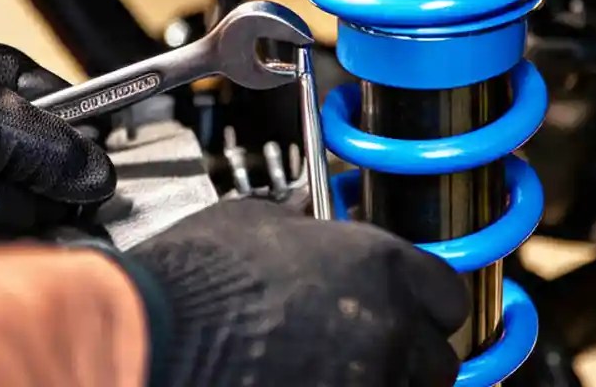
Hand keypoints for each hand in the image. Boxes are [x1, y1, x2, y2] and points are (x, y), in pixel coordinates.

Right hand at [112, 200, 468, 386]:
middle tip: (366, 352)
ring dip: (382, 384)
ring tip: (334, 375)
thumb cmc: (192, 280)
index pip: (447, 294)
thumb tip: (312, 232)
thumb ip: (309, 234)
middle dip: (409, 356)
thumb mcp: (256, 225)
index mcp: (379, 265)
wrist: (147, 337)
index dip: (425, 304)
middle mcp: (387, 328)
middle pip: (438, 359)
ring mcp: (367, 384)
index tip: (407, 310)